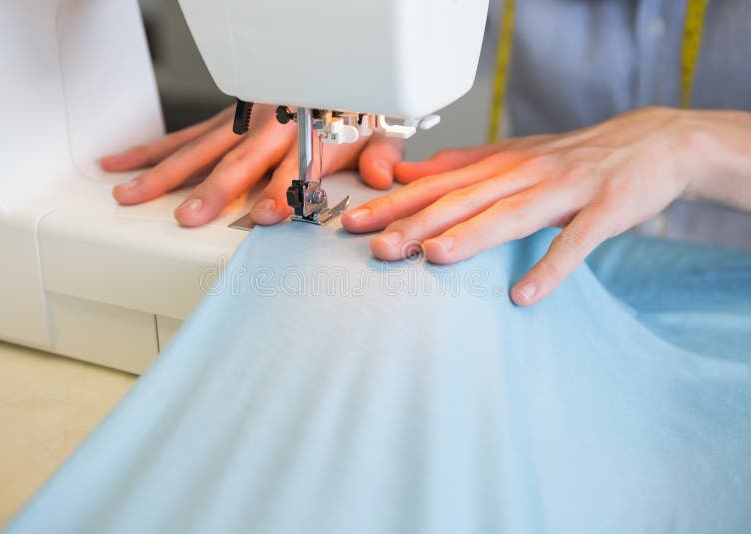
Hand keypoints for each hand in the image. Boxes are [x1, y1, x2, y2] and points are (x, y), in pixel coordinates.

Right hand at [101, 104, 404, 225]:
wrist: (338, 70)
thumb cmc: (356, 110)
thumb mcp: (381, 132)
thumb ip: (382, 156)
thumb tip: (383, 178)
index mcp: (309, 134)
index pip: (293, 170)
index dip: (281, 193)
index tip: (267, 217)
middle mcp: (271, 126)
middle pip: (239, 162)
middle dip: (214, 191)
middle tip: (188, 218)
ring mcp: (243, 122)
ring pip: (200, 149)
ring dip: (165, 174)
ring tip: (130, 194)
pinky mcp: (225, 121)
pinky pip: (185, 135)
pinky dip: (153, 150)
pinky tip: (122, 163)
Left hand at [342, 107, 740, 305]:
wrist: (652, 143)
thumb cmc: (573, 157)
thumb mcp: (514, 155)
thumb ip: (462, 167)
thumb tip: (409, 174)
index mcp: (499, 163)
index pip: (437, 184)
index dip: (394, 203)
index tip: (354, 223)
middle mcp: (524, 172)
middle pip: (463, 198)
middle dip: (417, 222)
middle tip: (378, 247)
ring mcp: (565, 189)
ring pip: (510, 212)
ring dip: (471, 234)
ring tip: (434, 257)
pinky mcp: (605, 209)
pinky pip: (576, 241)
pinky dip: (551, 266)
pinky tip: (524, 295)